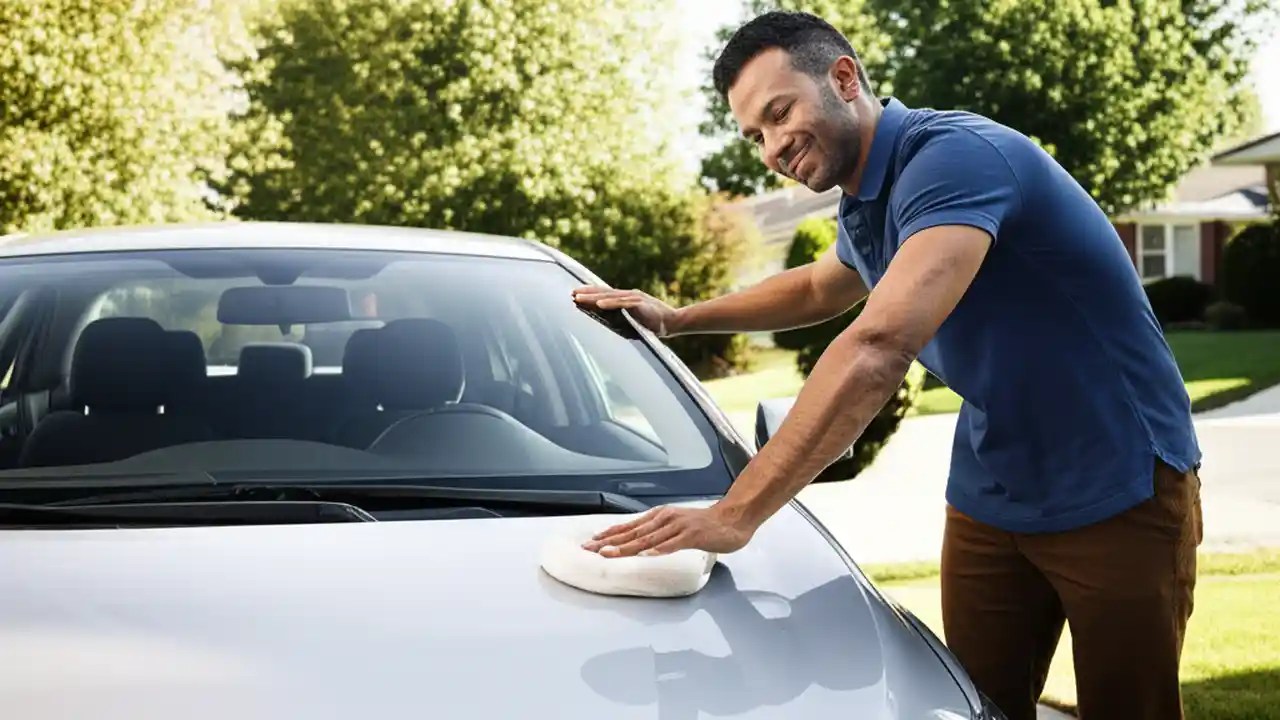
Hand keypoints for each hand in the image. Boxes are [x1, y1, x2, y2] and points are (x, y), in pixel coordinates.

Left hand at [571, 285, 678, 336]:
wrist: (673, 322)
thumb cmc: (653, 323)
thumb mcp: (633, 319)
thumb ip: (620, 318)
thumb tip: (603, 321)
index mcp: (626, 299)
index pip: (604, 294)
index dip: (590, 293)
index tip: (574, 294)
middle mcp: (628, 295)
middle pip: (603, 293)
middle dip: (587, 294)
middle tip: (571, 294)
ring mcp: (634, 298)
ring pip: (609, 297)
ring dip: (593, 298)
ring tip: (579, 298)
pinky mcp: (640, 304)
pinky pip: (622, 303)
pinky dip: (611, 304)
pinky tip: (599, 305)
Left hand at [582, 504, 753, 557]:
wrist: (732, 518)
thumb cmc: (705, 525)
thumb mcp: (676, 525)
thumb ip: (659, 533)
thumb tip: (639, 544)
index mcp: (659, 517)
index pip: (628, 526)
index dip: (609, 534)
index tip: (591, 542)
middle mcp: (664, 519)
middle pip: (632, 532)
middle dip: (609, 542)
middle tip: (589, 549)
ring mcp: (678, 526)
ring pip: (647, 539)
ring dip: (626, 547)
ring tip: (608, 554)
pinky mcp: (692, 535)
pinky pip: (672, 544)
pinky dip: (657, 550)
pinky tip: (645, 555)